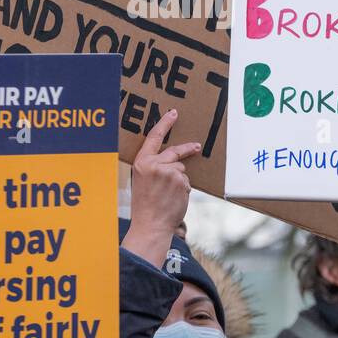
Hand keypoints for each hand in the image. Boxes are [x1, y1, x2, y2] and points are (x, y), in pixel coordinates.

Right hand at [122, 109, 199, 265]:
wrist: (151, 223)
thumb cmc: (146, 204)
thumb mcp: (142, 181)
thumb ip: (153, 167)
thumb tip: (172, 160)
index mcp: (141, 163)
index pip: (153, 138)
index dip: (164, 124)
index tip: (173, 113)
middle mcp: (154, 165)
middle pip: (175, 152)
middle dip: (188, 149)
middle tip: (197, 146)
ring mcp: (169, 172)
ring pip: (182, 169)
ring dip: (180, 180)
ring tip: (169, 194)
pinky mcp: (181, 181)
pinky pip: (187, 181)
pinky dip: (184, 188)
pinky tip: (175, 198)